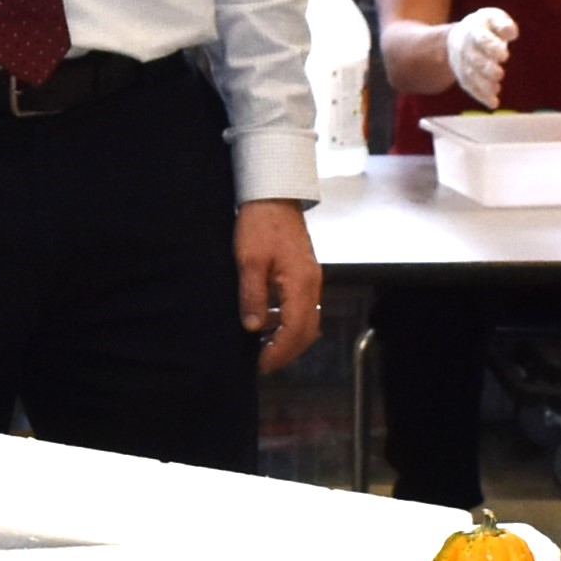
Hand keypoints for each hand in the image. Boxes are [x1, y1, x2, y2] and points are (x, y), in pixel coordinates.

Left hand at [236, 199, 322, 372]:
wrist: (273, 195)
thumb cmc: (260, 224)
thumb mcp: (249, 260)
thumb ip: (253, 296)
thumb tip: (253, 328)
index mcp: (301, 284)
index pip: (295, 331)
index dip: (278, 352)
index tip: (259, 364)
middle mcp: (312, 284)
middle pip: (308, 331)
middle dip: (286, 351)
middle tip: (262, 362)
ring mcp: (310, 279)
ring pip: (307, 320)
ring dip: (288, 337)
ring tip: (262, 346)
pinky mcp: (304, 273)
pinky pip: (302, 306)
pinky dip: (288, 321)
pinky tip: (267, 321)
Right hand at [443, 5, 516, 106]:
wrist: (459, 38)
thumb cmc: (484, 27)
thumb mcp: (493, 18)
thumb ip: (503, 24)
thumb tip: (513, 33)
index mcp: (474, 31)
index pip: (481, 39)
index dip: (491, 47)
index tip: (504, 55)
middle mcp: (465, 49)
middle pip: (474, 60)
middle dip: (486, 68)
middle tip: (500, 74)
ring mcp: (462, 65)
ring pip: (471, 76)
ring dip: (483, 85)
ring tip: (496, 90)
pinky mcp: (464, 78)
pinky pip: (471, 88)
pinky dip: (481, 97)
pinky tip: (493, 103)